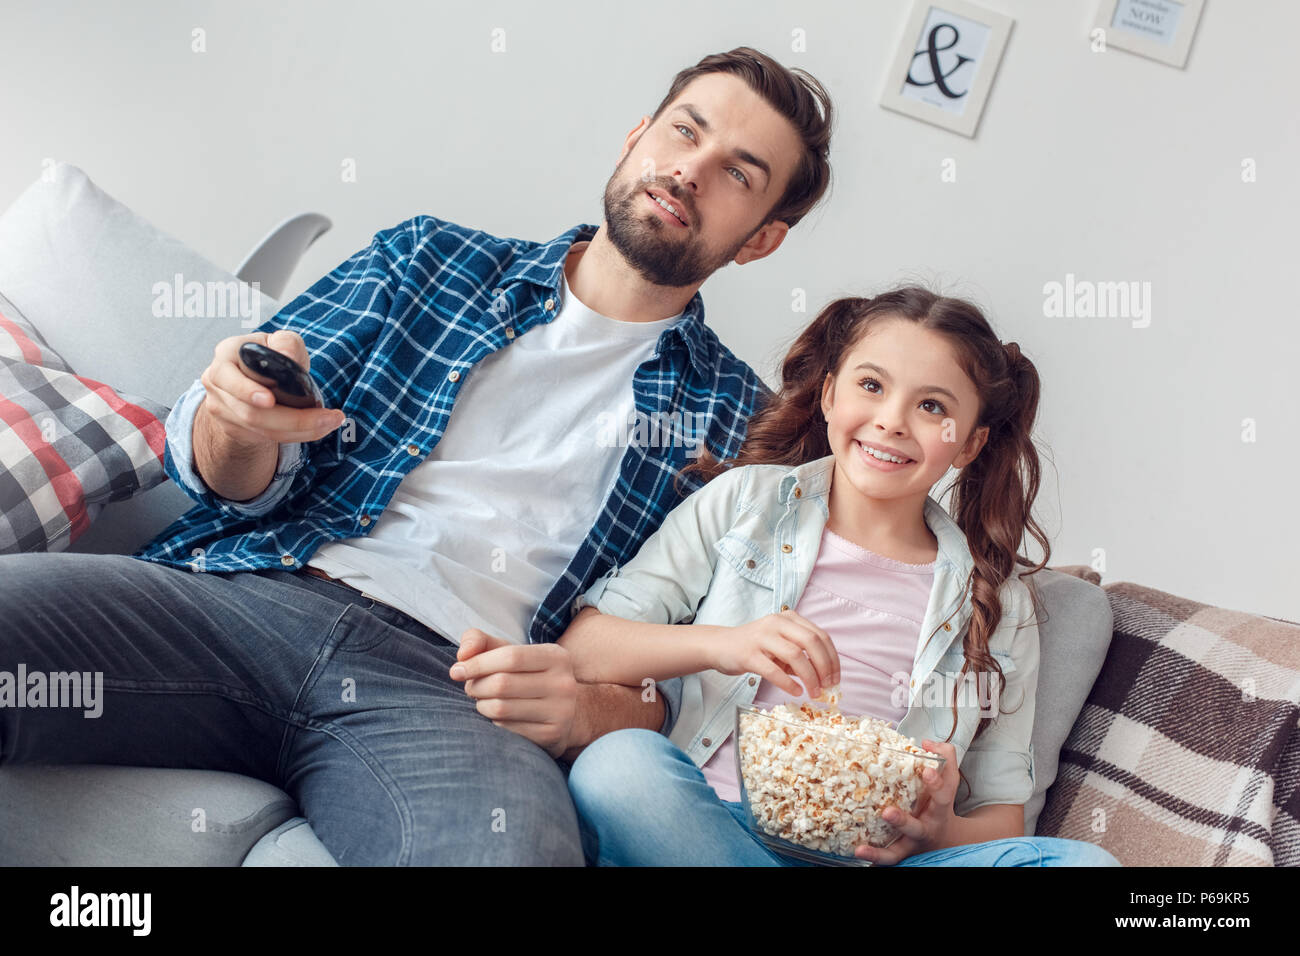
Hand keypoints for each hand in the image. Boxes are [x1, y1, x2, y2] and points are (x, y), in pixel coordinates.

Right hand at [199, 330, 344, 445]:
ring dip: (301, 430)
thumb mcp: (281, 342)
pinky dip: (295, 435)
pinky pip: (266, 438)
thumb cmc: (270, 356)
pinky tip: (316, 428)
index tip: (270, 400)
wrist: (255, 380)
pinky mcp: (232, 428)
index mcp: (226, 354)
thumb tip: (285, 353)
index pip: (227, 375)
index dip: (246, 390)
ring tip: (330, 422)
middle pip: (251, 412)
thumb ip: (286, 342)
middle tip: (328, 418)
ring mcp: (221, 408)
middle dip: (294, 419)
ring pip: (262, 430)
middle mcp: (216, 382)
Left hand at [449, 629, 577, 758]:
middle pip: (502, 683)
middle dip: (476, 686)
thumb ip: (481, 641)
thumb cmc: (527, 677)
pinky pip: (507, 729)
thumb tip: (462, 654)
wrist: (564, 713)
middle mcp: (564, 683)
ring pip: (501, 708)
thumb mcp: (510, 653)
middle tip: (470, 688)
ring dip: (481, 705)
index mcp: (556, 656)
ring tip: (482, 701)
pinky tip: (498, 716)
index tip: (457, 670)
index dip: (478, 663)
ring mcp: (561, 711)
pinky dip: (494, 722)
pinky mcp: (552, 735)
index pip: (510, 656)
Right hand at [705, 610, 839, 697]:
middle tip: (828, 686)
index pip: (820, 636)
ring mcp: (762, 637)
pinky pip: (774, 670)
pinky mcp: (749, 654)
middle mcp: (777, 623)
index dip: (832, 658)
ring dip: (809, 677)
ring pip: (795, 655)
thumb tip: (825, 677)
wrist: (720, 646)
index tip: (836, 678)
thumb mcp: (781, 645)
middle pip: (811, 642)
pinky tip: (796, 692)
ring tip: (814, 692)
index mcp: (789, 618)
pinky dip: (788, 683)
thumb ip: (802, 656)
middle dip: (824, 666)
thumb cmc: (755, 647)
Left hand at [854, 739, 958, 864]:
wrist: (946, 839)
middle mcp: (926, 828)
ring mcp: (911, 844)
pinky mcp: (900, 853)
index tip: (926, 770)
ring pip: (897, 852)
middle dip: (902, 821)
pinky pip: (887, 859)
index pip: (943, 793)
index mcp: (938, 808)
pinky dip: (873, 859)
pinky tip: (857, 853)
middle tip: (887, 812)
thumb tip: (927, 743)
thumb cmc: (939, 802)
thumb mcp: (948, 780)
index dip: (936, 782)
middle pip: (916, 828)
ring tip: (861, 849)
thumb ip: (943, 756)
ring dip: (880, 853)